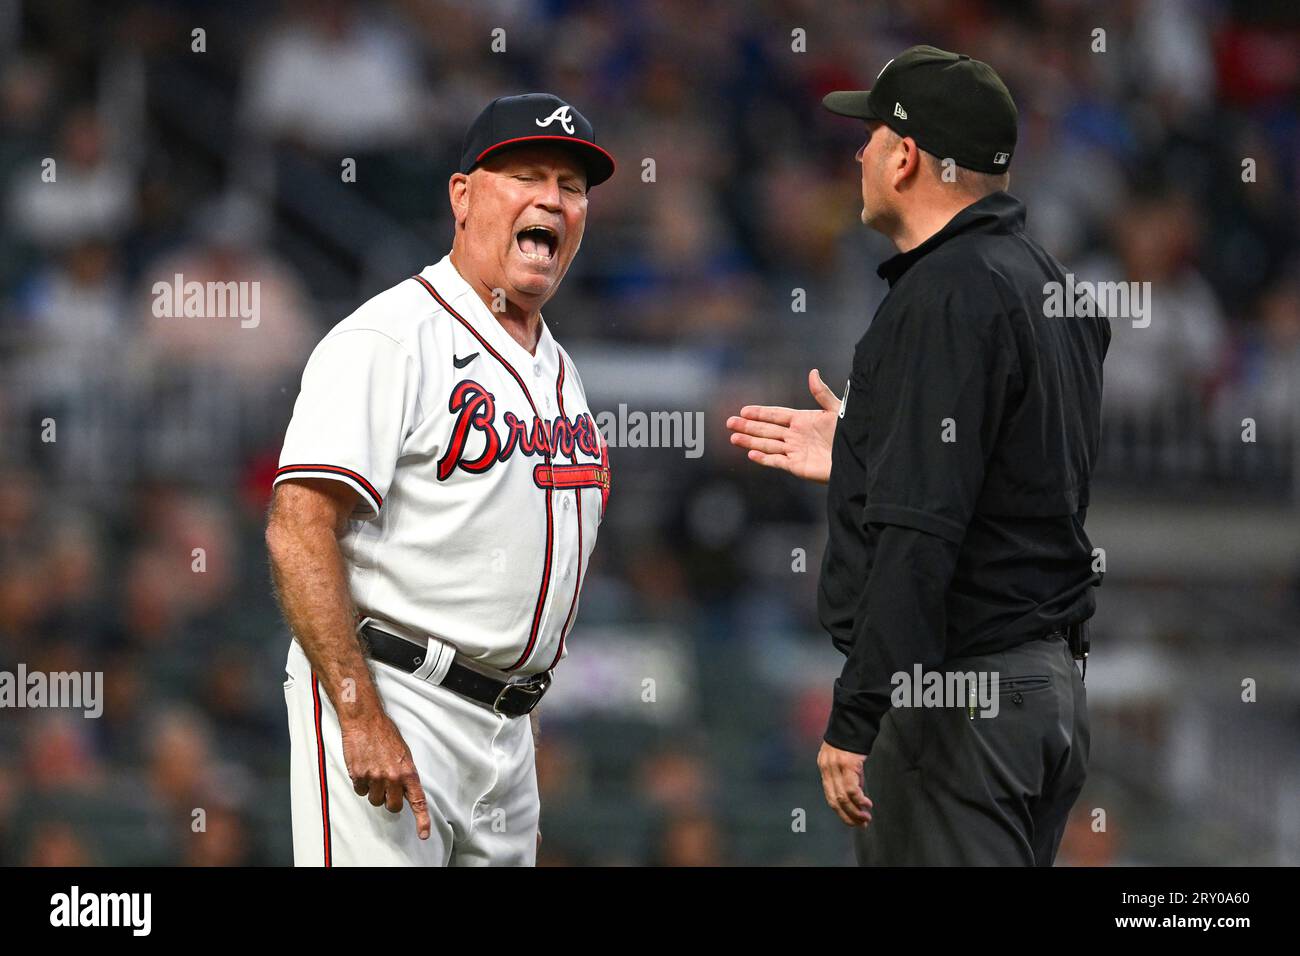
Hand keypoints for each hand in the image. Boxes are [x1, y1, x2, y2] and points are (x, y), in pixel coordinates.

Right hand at [340, 712, 431, 839]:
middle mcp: (392, 777)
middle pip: (393, 806)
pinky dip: (361, 783)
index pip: (417, 801)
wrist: (365, 720)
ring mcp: (374, 777)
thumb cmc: (385, 733)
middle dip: (390, 800)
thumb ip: (405, 773)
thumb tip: (406, 790)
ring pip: (375, 800)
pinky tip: (364, 768)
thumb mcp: (403, 753)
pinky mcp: (358, 776)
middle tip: (387, 786)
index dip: (422, 820)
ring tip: (374, 771)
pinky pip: (361, 791)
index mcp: (408, 771)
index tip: (423, 834)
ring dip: (374, 791)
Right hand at [726, 369, 840, 483]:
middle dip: (748, 426)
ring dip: (750, 441)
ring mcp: (795, 451)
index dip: (760, 413)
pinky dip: (764, 458)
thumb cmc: (851, 433)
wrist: (858, 457)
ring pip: (768, 444)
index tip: (744, 410)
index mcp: (803, 420)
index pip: (776, 415)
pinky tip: (751, 453)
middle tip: (729, 422)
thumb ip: (822, 394)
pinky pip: (777, 461)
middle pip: (767, 429)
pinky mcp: (798, 467)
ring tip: (733, 437)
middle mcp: (796, 435)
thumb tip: (812, 372)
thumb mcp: (837, 410)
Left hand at [817, 740, 872, 827]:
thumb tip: (857, 795)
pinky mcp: (847, 764)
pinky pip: (852, 789)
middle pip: (835, 800)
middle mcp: (827, 768)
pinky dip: (860, 800)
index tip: (852, 821)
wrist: (853, 719)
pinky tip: (867, 804)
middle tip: (861, 824)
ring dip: (855, 811)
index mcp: (824, 767)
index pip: (829, 796)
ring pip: (843, 797)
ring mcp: (836, 767)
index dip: (841, 811)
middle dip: (848, 815)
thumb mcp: (844, 758)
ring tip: (866, 818)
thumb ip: (848, 776)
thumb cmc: (851, 739)